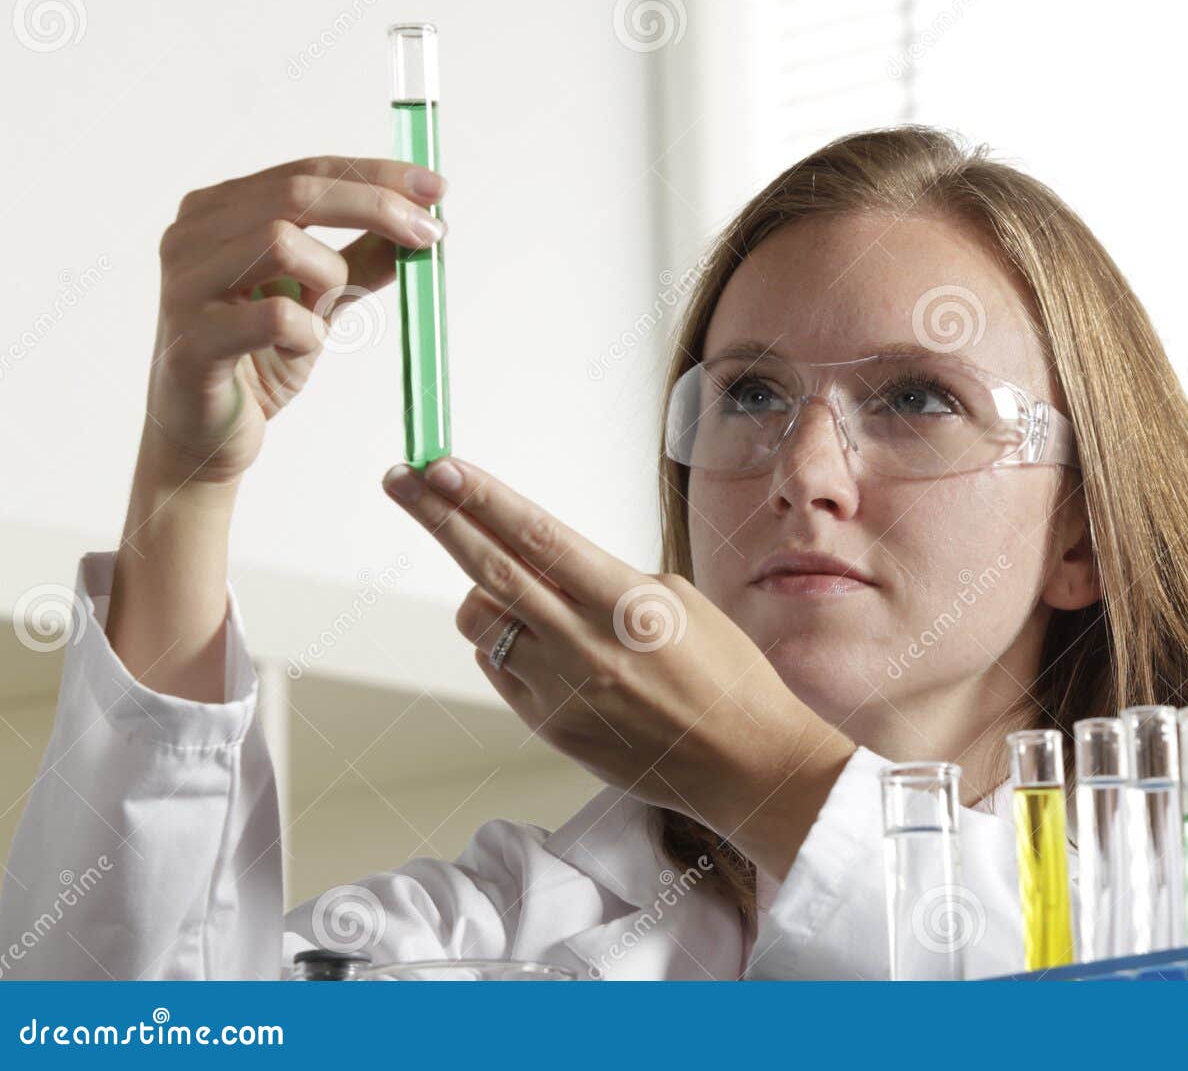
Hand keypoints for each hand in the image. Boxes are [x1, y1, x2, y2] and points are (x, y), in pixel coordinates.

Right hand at [142, 155, 447, 489]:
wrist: (205, 436)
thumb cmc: (258, 360)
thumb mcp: (320, 301)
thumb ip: (361, 260)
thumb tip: (421, 224)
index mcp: (218, 212)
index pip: (307, 172)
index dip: (377, 175)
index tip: (436, 188)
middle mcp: (191, 236)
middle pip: (297, 192)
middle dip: (377, 207)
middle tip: (430, 234)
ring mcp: (183, 285)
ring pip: (281, 242)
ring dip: (331, 278)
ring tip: (324, 314)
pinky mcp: (192, 340)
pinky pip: (276, 317)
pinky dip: (308, 333)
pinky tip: (298, 350)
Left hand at [381, 456, 857, 879]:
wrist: (744, 761)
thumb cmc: (724, 674)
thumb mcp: (677, 601)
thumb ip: (604, 578)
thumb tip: (543, 560)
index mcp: (624, 601)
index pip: (535, 536)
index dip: (482, 498)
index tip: (440, 466)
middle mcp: (583, 644)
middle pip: (488, 568)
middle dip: (438, 516)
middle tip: (402, 480)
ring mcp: (560, 689)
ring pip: (480, 622)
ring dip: (483, 592)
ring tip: (519, 592)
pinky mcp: (548, 726)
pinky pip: (498, 668)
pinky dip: (504, 644)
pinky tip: (542, 642)